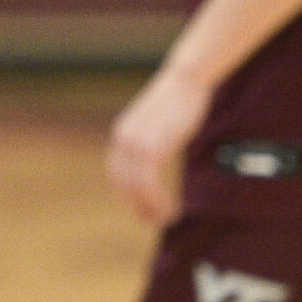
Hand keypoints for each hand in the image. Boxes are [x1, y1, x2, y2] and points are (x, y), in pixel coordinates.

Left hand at [105, 65, 212, 225]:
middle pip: (123, 182)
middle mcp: (124, 139)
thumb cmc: (177, 101)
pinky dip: (157, 201)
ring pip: (136, 187)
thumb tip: (155, 156)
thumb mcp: (157, 123)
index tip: (140, 207)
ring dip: (148, 207)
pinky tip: (169, 210)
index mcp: (122, 133)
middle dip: (136, 205)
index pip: (116, 172)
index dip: (126, 193)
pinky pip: (150, 183)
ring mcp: (137, 143)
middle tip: (152, 221)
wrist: (185, 80)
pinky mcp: (154, 147)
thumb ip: (150, 140)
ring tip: (163, 219)